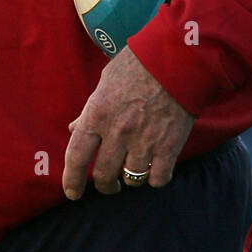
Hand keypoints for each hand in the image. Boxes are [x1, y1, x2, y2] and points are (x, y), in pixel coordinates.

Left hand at [62, 45, 193, 199]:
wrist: (179, 57)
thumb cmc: (139, 65)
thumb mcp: (106, 83)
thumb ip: (89, 111)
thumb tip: (73, 129)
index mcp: (97, 114)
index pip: (76, 157)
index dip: (71, 180)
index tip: (72, 193)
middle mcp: (118, 132)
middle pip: (103, 175)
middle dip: (104, 185)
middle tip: (109, 184)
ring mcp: (144, 141)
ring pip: (131, 179)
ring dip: (130, 179)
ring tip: (134, 171)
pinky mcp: (169, 146)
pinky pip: (158, 178)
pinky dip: (155, 178)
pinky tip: (155, 169)